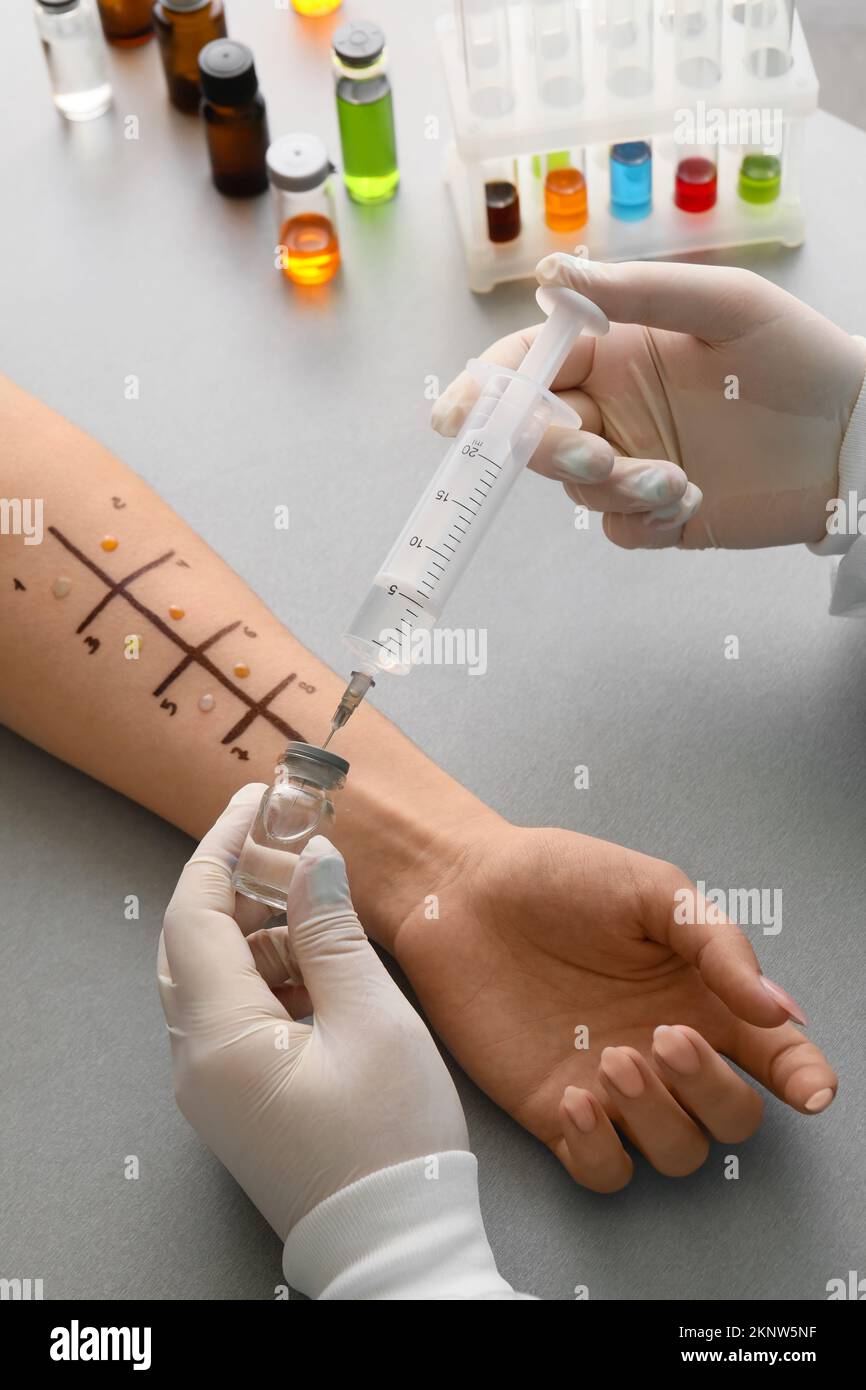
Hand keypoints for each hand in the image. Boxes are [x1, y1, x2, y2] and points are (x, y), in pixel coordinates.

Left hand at [157, 786, 468, 1240]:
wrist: (395, 1246)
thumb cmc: (392, 1142)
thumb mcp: (373, 1020)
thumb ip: (332, 930)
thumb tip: (312, 857)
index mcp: (219, 1040)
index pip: (194, 915)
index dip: (222, 847)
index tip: (257, 801)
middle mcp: (197, 1064)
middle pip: (193, 945)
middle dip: (237, 885)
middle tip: (289, 845)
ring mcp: (214, 1087)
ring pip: (215, 980)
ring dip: (260, 933)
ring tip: (321, 910)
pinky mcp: (239, 1101)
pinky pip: (236, 1017)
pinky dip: (272, 978)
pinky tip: (323, 969)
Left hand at [394, 821, 837, 1191]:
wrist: (463, 890)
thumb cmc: (559, 878)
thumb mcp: (652, 891)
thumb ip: (718, 945)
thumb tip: (779, 1010)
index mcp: (701, 997)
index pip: (775, 1057)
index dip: (805, 1079)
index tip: (810, 1089)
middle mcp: (665, 1051)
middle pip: (732, 1118)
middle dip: (714, 1091)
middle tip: (666, 1038)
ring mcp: (613, 1088)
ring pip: (676, 1153)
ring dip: (659, 1119)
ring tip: (613, 1058)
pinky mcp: (556, 1111)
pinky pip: (602, 1172)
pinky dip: (602, 1152)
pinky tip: (577, 1097)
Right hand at [432, 256, 865, 549]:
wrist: (853, 439)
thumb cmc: (801, 357)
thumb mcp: (724, 306)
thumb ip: (636, 292)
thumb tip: (554, 274)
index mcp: (617, 350)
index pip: (529, 365)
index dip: (487, 389)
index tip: (460, 417)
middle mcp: (615, 407)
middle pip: (537, 432)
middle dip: (551, 448)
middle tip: (595, 453)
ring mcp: (634, 462)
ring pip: (576, 487)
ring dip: (615, 486)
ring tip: (677, 479)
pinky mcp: (659, 513)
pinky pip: (618, 528)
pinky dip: (644, 520)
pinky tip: (692, 500)